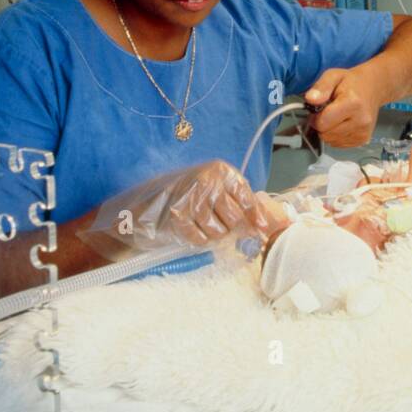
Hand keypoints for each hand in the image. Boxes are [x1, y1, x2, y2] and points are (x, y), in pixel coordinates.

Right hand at [83, 159, 271, 253]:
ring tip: (201, 225)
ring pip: (219, 232)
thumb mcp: (215, 191)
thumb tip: (265, 226)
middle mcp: (208, 181)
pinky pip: (201, 240)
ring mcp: (192, 198)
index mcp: (222, 171)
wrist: (145, 203)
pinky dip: (198, 240)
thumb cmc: (188, 197)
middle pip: (235, 219)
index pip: (247, 198)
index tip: (261, 229)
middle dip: (231, 228)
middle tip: (220, 227)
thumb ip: (238, 203)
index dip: (255, 217)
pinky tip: (190, 230)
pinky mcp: (178, 216)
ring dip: (213, 235)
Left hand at [304, 65, 383, 147]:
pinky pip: (338, 144)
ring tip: (337, 115)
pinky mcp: (362, 140)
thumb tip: (310, 99)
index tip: (320, 107)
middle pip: (325, 134)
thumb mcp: (333, 76)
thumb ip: (321, 87)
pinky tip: (342, 122)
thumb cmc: (352, 82)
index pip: (322, 123)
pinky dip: (336, 135)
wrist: (373, 88)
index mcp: (353, 104)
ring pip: (330, 141)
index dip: (315, 116)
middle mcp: (361, 121)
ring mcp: (363, 133)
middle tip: (329, 110)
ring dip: (329, 130)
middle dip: (322, 123)